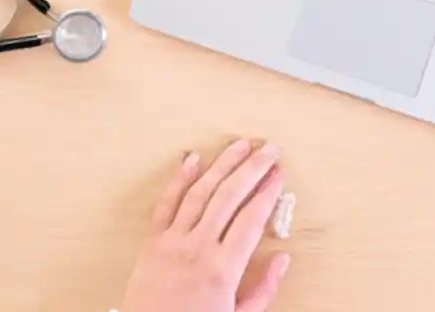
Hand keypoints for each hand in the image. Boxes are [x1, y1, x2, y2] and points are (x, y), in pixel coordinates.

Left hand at [121, 140, 290, 311]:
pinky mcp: (152, 244)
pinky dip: (179, 180)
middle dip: (252, 168)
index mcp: (222, 270)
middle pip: (229, 196)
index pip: (251, 219)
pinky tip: (192, 161)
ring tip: (239, 146)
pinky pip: (166, 204)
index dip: (268, 193)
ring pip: (200, 193)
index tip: (279, 175)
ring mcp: (172, 243)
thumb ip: (263, 289)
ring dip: (222, 165)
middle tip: (268, 149)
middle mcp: (197, 249)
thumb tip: (282, 260)